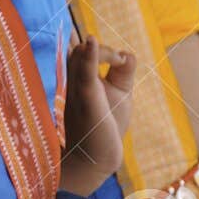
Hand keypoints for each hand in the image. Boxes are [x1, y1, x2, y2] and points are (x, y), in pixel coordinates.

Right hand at [62, 36, 134, 193]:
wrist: (97, 156)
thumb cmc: (106, 125)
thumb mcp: (119, 93)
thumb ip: (122, 71)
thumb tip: (127, 52)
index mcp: (76, 78)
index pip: (75, 49)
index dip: (88, 44)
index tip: (114, 56)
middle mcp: (72, 80)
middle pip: (79, 49)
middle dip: (101, 49)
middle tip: (118, 61)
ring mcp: (76, 88)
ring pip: (81, 55)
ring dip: (100, 51)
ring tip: (113, 58)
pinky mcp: (87, 98)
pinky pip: (85, 72)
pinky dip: (90, 55)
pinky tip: (91, 42)